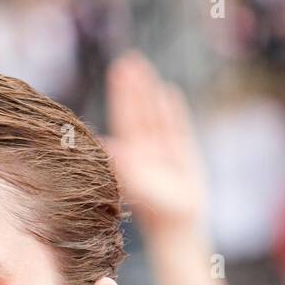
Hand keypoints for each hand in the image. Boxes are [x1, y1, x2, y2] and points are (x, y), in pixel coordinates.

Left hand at [104, 52, 207, 234]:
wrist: (177, 225)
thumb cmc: (153, 208)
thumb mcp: (135, 183)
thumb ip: (122, 162)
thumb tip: (101, 143)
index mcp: (131, 153)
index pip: (125, 116)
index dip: (122, 94)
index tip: (117, 69)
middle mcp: (144, 149)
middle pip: (139, 111)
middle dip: (134, 87)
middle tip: (127, 60)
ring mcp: (164, 150)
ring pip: (156, 115)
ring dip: (151, 93)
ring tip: (145, 69)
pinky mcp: (183, 154)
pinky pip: (177, 127)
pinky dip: (173, 110)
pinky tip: (168, 92)